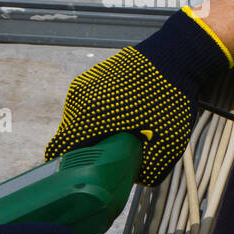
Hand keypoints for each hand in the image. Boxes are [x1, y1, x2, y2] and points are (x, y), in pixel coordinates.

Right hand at [45, 8, 231, 185]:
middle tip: (112, 158)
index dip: (67, 169)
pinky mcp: (89, 78)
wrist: (175, 54)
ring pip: (76, 122)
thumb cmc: (171, 97)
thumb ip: (149, 170)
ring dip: (92, 133)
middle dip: (86, 153)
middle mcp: (79, 99)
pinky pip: (84, 107)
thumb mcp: (169, 142)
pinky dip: (97, 117)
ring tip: (121, 134)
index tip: (82, 178)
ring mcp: (82, 86)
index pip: (58, 151)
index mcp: (90, 116)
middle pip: (68, 139)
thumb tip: (131, 179)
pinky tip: (123, 116)